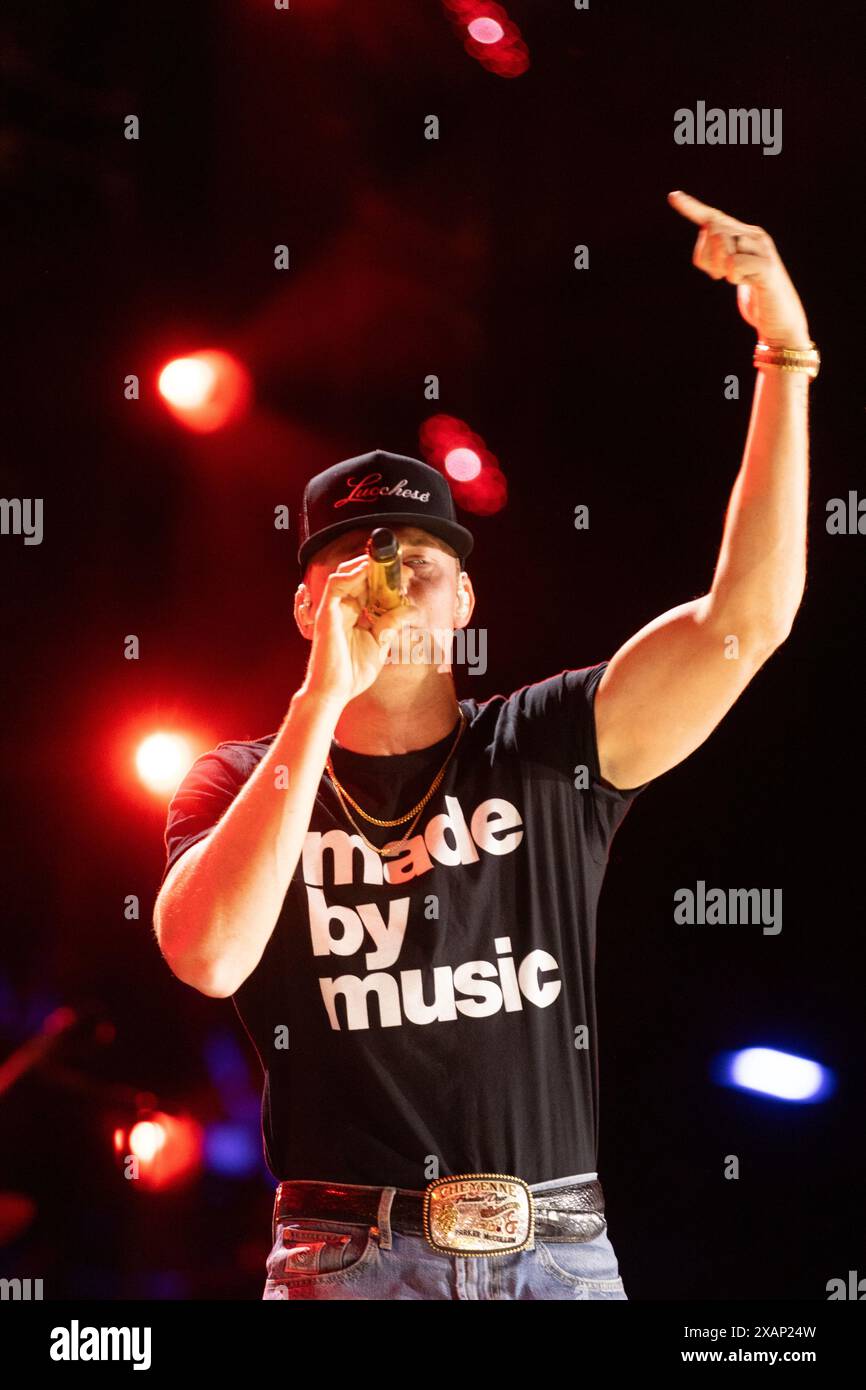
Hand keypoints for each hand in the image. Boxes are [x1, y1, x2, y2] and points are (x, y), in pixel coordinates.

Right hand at [304, 555, 414, 706]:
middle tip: (403, 569)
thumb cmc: (353, 672)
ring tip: (387, 564)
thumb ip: (392, 624)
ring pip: (345, 574)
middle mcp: (342, 608)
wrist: (335, 692)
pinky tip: (368, 570)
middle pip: (357, 576)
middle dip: (380, 569)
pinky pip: (335, 585)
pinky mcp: (326, 613)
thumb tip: (412, 608)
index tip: (407, 576)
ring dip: (366, 565)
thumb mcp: (380, 644)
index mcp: (354, 614)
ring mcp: (333, 609)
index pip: (368, 587)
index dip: (386, 578)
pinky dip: (352, 574)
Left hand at [667, 190, 811, 346]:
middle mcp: (755, 235)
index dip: (692, 208)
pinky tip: (749, 283)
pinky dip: (734, 277)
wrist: (780, 318)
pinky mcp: (767, 266)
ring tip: (739, 278)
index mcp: (745, 234)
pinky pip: (734, 263)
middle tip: (722, 276)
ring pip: (723, 245)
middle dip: (708, 257)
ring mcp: (763, 249)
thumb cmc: (754, 294)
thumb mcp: (730, 272)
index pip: (714, 218)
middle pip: (713, 230)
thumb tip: (709, 231)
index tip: (673, 196)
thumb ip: (717, 255)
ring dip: (722, 269)